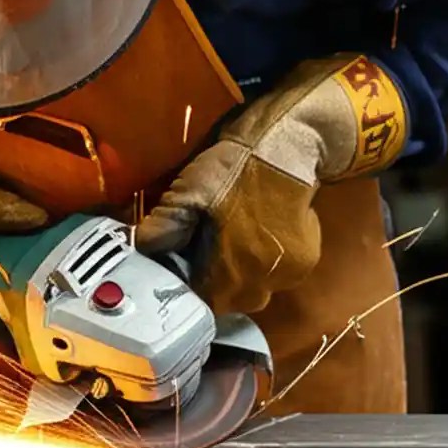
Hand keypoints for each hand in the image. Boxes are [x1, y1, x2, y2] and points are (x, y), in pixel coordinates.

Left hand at [136, 54, 408, 313]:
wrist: (286, 146)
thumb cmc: (232, 169)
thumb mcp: (188, 191)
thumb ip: (165, 225)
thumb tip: (141, 249)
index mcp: (228, 269)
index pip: (203, 300)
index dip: (193, 286)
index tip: (189, 268)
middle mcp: (260, 281)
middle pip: (231, 301)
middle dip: (219, 285)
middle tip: (212, 254)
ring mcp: (287, 275)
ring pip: (256, 293)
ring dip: (244, 278)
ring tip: (238, 246)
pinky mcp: (306, 263)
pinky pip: (279, 280)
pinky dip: (268, 267)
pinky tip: (262, 239)